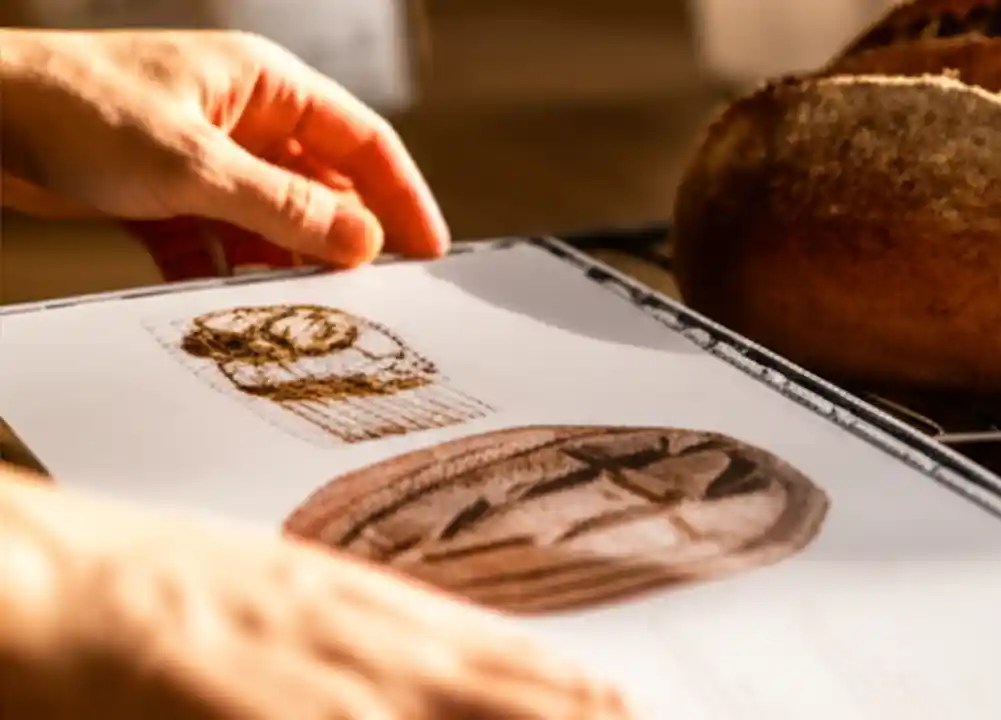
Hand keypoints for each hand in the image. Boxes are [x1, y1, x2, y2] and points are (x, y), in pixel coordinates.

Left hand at [0, 29, 449, 276]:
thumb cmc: (77, 110)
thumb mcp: (195, 166)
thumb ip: (286, 209)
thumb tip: (366, 243)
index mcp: (267, 86)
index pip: (363, 141)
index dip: (404, 196)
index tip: (430, 254)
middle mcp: (245, 118)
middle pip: (322, 186)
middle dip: (341, 241)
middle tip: (367, 297)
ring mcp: (205, 156)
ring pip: (271, 219)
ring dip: (280, 262)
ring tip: (290, 308)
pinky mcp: (164, 191)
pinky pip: (216, 238)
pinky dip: (222, 268)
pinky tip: (220, 296)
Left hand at [0, 469, 631, 718]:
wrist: (13, 584)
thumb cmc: (57, 705)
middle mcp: (338, 674)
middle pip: (488, 709)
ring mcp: (331, 616)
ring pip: (468, 661)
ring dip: (554, 691)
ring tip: (620, 703)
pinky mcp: (313, 576)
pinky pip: (425, 614)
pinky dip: (490, 639)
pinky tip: (517, 645)